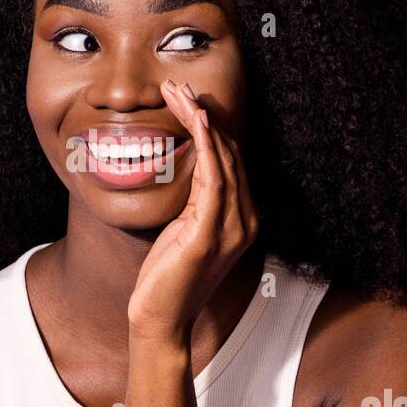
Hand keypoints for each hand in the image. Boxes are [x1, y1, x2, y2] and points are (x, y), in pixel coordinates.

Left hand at [127, 78, 260, 344]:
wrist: (160, 321)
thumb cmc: (167, 278)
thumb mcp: (183, 229)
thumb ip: (194, 202)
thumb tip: (189, 169)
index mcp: (242, 219)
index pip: (232, 160)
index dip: (212, 124)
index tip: (186, 98)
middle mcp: (246, 221)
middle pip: (231, 152)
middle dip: (204, 114)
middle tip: (178, 85)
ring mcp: (232, 229)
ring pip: (224, 159)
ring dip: (201, 120)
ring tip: (178, 92)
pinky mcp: (209, 236)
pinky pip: (214, 180)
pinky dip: (208, 146)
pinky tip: (196, 120)